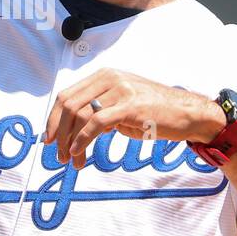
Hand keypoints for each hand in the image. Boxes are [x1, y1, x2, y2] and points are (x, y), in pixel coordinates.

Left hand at [43, 68, 225, 169]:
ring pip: (80, 114)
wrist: (187, 113)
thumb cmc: (155, 112)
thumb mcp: (122, 105)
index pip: (67, 95)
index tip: (49, 138)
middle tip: (58, 154)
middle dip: (58, 132)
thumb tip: (74, 129)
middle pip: (69, 104)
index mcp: (104, 76)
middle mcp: (109, 78)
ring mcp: (120, 90)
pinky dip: (82, 140)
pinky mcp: (130, 106)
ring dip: (70, 141)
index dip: (53, 118)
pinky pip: (96, 123)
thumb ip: (100, 110)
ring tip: (71, 159)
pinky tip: (79, 153)